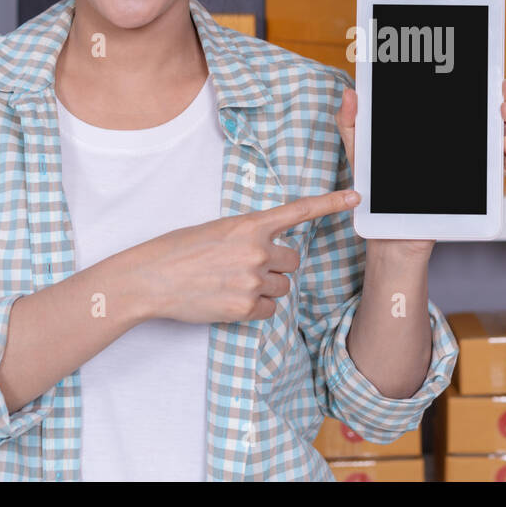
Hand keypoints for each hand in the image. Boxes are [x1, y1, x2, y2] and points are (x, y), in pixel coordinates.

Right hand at [137, 189, 360, 322]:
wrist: (150, 279)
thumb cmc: (178, 251)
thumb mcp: (217, 230)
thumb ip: (248, 236)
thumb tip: (267, 250)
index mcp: (249, 224)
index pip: (299, 211)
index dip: (331, 203)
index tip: (355, 197)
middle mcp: (256, 251)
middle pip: (293, 261)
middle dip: (277, 266)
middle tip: (246, 268)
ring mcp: (252, 280)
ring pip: (283, 287)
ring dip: (266, 287)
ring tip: (233, 283)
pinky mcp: (246, 307)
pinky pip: (270, 309)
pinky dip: (256, 307)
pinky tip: (229, 299)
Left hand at [335, 77, 505, 254]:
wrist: (388, 234)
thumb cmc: (374, 191)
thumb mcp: (360, 151)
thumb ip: (351, 122)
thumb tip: (350, 93)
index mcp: (435, 128)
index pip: (461, 100)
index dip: (477, 84)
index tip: (488, 73)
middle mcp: (456, 142)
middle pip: (487, 114)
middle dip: (502, 99)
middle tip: (503, 91)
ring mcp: (468, 163)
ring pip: (499, 137)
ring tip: (503, 115)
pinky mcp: (476, 188)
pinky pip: (500, 170)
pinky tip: (504, 150)